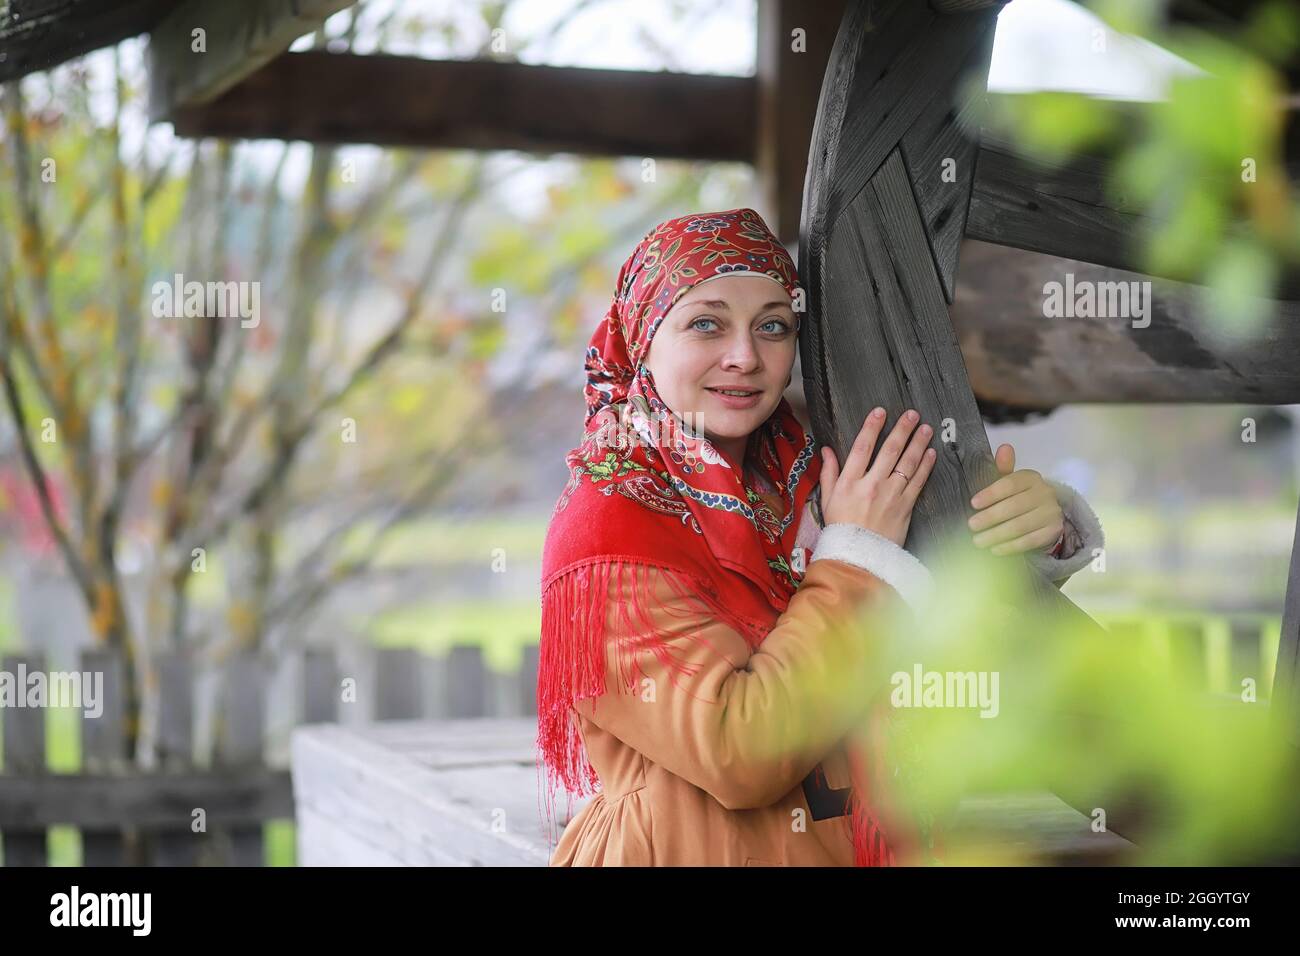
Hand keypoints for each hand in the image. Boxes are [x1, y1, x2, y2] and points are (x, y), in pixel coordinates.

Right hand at [819, 407, 936, 546]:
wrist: (857, 558)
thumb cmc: (840, 529)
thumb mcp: (827, 500)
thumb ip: (829, 473)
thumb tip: (826, 450)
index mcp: (849, 482)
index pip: (862, 447)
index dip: (872, 427)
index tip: (880, 412)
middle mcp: (871, 485)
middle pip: (890, 450)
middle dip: (902, 429)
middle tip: (913, 414)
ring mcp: (890, 496)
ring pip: (907, 463)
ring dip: (919, 443)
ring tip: (926, 429)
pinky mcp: (905, 507)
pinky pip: (918, 482)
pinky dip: (926, 466)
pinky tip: (931, 454)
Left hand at [967, 444, 1063, 554]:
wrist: (1043, 514)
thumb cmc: (1018, 496)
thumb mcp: (1008, 482)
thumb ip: (1002, 468)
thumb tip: (1004, 447)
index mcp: (1031, 477)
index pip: (1010, 484)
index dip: (990, 494)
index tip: (973, 503)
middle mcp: (1045, 492)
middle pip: (1014, 507)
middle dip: (990, 517)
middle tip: (971, 526)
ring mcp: (1051, 512)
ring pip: (1021, 525)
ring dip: (997, 535)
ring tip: (978, 541)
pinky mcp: (1054, 530)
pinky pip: (1030, 540)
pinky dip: (1011, 546)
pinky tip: (995, 549)